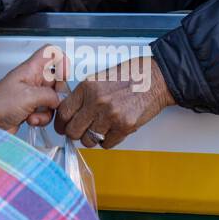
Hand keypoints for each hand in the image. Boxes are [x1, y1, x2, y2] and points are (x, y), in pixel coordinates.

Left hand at [0, 45, 68, 132]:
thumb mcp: (28, 96)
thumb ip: (49, 95)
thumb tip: (60, 100)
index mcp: (29, 69)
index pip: (50, 52)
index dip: (61, 60)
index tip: (64, 75)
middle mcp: (31, 80)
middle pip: (55, 80)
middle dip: (56, 94)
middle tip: (51, 101)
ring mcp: (31, 95)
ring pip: (52, 99)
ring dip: (47, 110)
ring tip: (34, 114)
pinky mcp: (29, 109)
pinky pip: (45, 111)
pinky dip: (41, 117)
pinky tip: (30, 120)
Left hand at [54, 56, 173, 148]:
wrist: (156, 78)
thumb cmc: (131, 75)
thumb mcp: (100, 78)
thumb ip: (84, 95)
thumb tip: (71, 112)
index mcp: (88, 87)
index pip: (64, 113)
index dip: (62, 123)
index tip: (64, 127)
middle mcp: (97, 101)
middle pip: (73, 131)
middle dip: (76, 133)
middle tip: (81, 131)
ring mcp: (110, 115)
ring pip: (89, 140)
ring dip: (93, 138)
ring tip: (101, 128)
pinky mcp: (124, 126)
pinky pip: (107, 144)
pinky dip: (109, 140)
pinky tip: (113, 129)